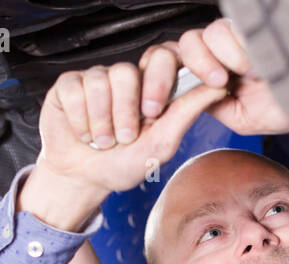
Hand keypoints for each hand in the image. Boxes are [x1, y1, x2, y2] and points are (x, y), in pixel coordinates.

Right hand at [23, 53, 229, 226]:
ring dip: (100, 121)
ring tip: (103, 140)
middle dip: (124, 112)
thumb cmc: (123, 165)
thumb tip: (219, 86)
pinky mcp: (69, 85)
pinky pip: (74, 89)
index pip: (161, 58)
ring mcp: (96, 78)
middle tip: (124, 138)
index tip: (153, 113)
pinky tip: (83, 133)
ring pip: (99, 81)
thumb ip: (186, 112)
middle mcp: (124, 78)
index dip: (158, 81)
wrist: (84, 180)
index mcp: (150, 86)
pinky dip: (80, 118)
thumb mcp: (161, 144)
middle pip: (126, 72)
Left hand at [144, 18, 288, 136]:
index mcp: (211, 73)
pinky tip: (251, 67)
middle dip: (167, 77)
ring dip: (211, 64)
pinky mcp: (246, 26)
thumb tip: (185, 100)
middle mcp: (217, 53)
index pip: (169, 67)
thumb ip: (211, 106)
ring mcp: (231, 39)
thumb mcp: (241, 119)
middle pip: (173, 50)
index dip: (156, 83)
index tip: (153, 110)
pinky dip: (232, 52)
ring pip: (196, 39)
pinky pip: (222, 31)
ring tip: (234, 79)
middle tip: (189, 95)